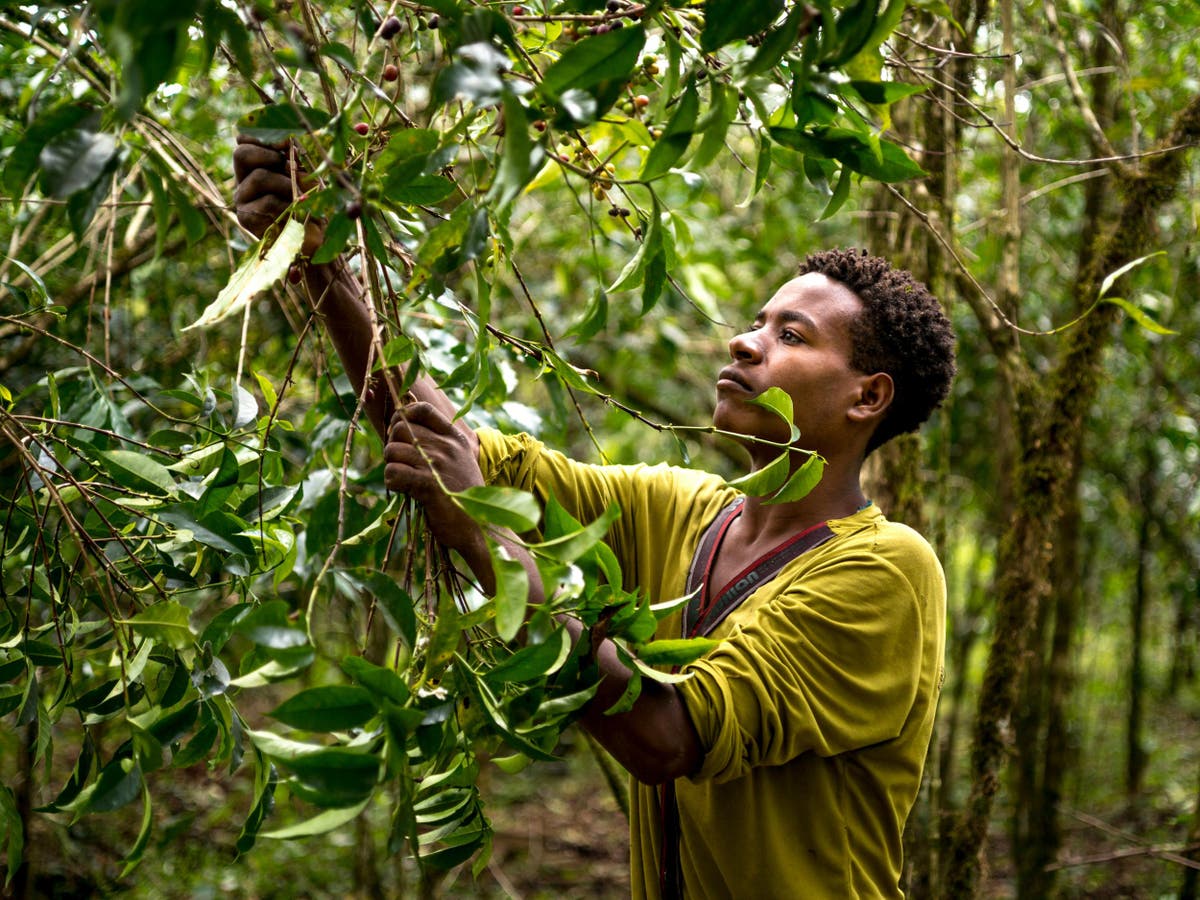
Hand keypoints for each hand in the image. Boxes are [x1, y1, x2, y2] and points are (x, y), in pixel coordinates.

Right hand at [232, 135, 323, 255]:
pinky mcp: (246, 218)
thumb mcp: (308, 173)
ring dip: (286, 184)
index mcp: (256, 166)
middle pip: (242, 154)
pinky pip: (266, 202)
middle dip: (269, 156)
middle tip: (289, 167)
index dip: (261, 136)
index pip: (244, 141)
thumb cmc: (314, 203)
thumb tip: (288, 140)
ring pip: (259, 177)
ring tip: (300, 197)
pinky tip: (295, 215)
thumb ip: (296, 155)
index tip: (285, 142)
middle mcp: (244, 181)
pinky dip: (287, 206)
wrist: (317, 239)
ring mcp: (242, 200)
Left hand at [383, 401, 484, 551]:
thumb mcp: (459, 460)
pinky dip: (391, 482)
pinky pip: (393, 472)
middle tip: (401, 462)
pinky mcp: (427, 485)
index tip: (401, 433)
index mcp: (455, 438)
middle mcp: (447, 447)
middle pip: (400, 428)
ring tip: (403, 478)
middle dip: (393, 445)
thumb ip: (437, 440)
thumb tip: (404, 413)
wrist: (478, 527)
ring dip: (391, 465)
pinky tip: (403, 489)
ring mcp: (438, 464)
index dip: (403, 415)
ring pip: (392, 450)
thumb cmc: (463, 495)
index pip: (422, 409)